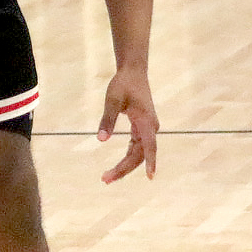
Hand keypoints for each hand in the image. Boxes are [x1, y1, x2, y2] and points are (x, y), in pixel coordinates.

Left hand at [96, 67, 157, 182]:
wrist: (133, 72)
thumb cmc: (123, 84)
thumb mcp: (112, 100)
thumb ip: (107, 120)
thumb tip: (101, 140)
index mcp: (145, 121)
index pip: (149, 146)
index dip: (151, 162)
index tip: (150, 177)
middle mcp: (150, 127)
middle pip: (140, 155)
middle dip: (124, 169)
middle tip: (105, 179)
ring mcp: (147, 129)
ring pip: (138, 153)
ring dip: (125, 166)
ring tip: (107, 176)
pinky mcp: (142, 128)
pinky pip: (136, 148)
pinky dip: (127, 158)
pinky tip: (116, 166)